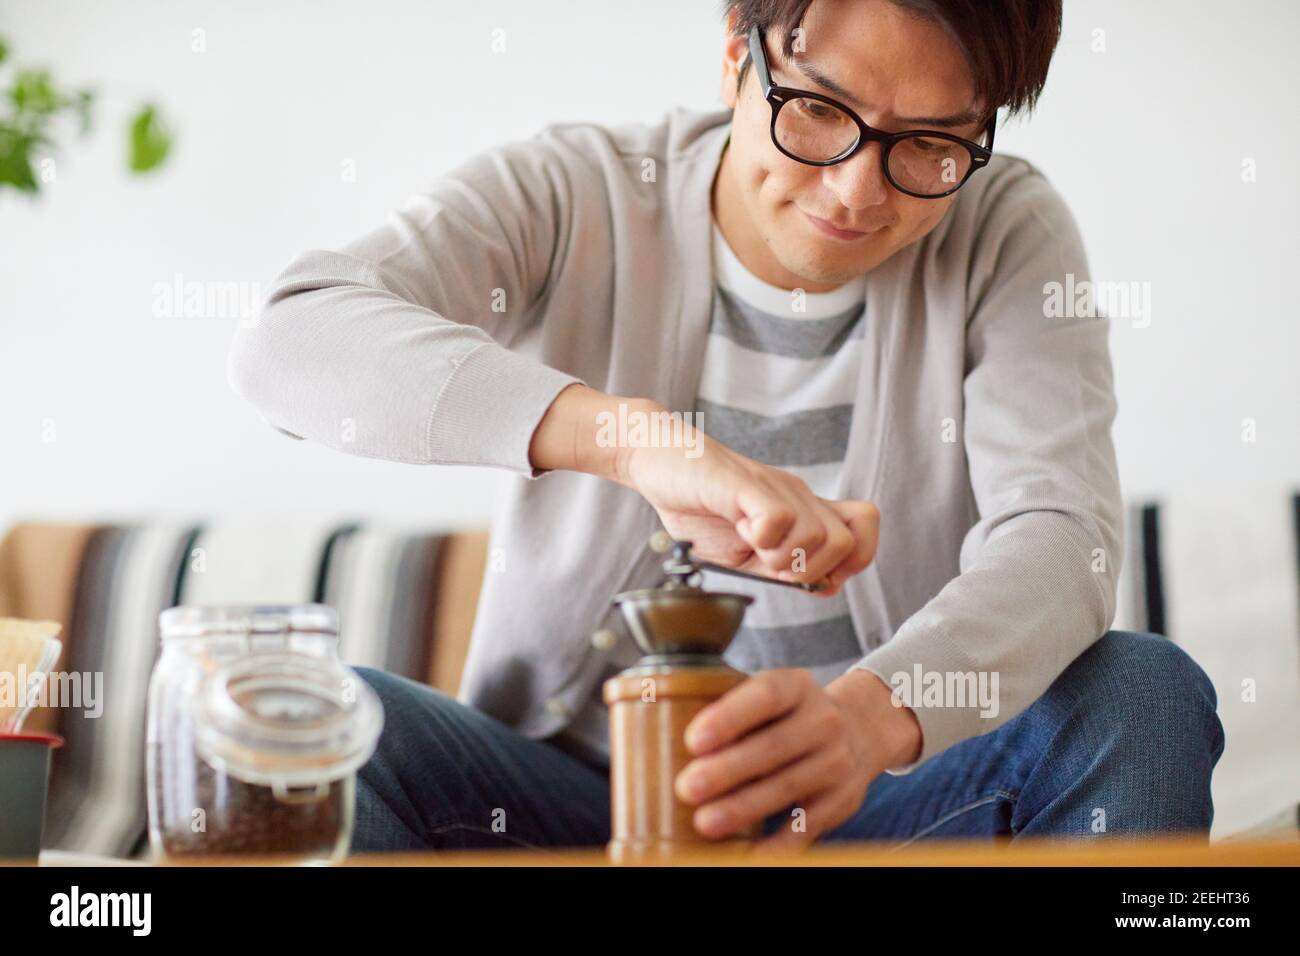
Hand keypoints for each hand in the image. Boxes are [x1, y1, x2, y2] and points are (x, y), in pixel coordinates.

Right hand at [615, 402, 879, 596]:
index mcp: (802, 511)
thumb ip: (783, 569)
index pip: (863, 530)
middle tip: (769, 561)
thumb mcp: (746, 552)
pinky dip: (760, 538)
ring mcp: (775, 488)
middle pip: (845, 544)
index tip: (808, 576)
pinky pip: (778, 520)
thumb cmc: (699, 505)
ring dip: (780, 557)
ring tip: (747, 539)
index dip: (849, 562)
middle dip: (808, 570)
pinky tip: (738, 526)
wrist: (659, 460)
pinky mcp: (746, 485)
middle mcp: (798, 496)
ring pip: (815, 537)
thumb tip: (825, 586)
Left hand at [675, 667, 921, 851]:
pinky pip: (807, 825)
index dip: (729, 717)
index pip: (765, 696)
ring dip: (744, 807)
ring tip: (705, 823)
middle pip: (773, 746)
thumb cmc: (788, 715)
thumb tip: (657, 736)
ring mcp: (837, 761)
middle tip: (686, 788)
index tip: (693, 740)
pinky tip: (748, 854)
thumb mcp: (770, 696)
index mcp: (797, 686)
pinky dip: (777, 843)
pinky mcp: (842, 800)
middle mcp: (823, 720)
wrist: (858, 730)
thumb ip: (730, 710)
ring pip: (787, 787)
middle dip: (727, 770)